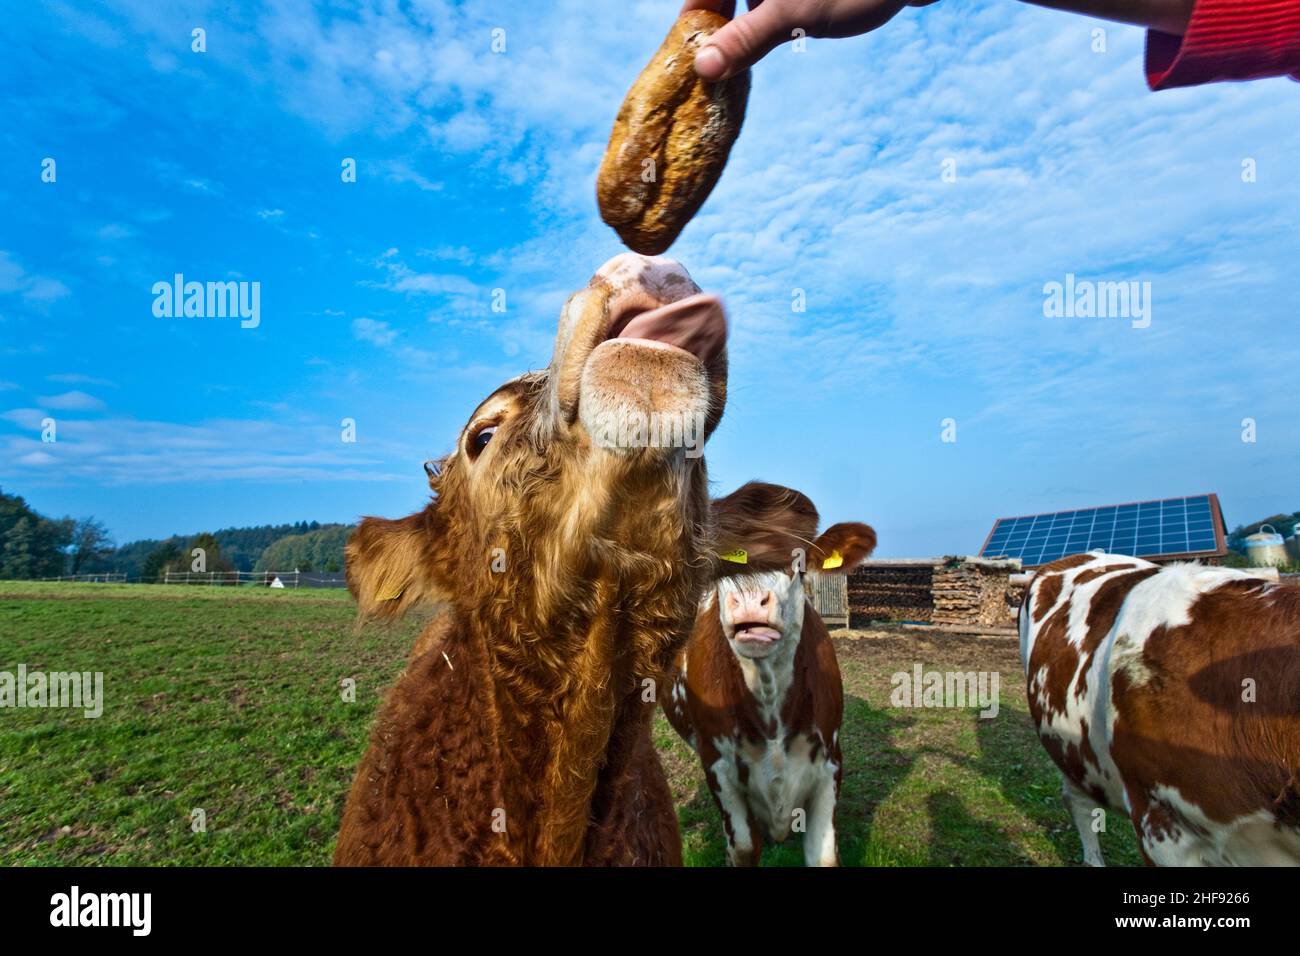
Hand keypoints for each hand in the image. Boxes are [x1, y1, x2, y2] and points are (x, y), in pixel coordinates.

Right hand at [681, 0, 939, 79]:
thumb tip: (703, 69)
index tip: (688, 50)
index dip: (693, 16)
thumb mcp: (791, 17)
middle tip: (713, 63)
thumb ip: (745, 40)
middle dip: (719, 24)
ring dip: (743, 22)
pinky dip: (768, 15)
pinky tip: (776, 35)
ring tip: (739, 56)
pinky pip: (773, 0)